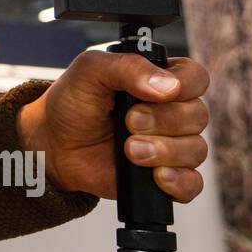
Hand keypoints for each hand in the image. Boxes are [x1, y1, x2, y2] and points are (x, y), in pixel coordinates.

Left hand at [17, 51, 209, 201]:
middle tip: (129, 121)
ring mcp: (170, 145)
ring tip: (129, 150)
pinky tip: (156, 176)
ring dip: (164, 151)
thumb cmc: (72, 102)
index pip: (196, 78)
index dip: (185, 85)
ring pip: (195, 150)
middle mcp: (171, 112)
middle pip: (197, 115)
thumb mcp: (90, 70)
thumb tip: (167, 85)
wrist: (53, 143)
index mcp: (159, 80)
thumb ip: (126, 67)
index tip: (157, 93)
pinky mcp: (163, 176)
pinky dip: (179, 182)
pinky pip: (192, 184)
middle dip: (164, 120)